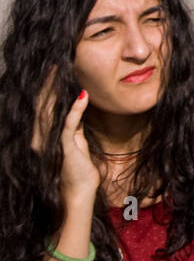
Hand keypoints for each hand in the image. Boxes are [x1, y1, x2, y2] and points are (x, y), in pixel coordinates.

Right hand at [33, 80, 99, 208]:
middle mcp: (43, 139)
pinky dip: (76, 110)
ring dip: (59, 91)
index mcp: (45, 137)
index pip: (44, 108)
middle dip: (49, 85)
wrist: (78, 195)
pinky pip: (69, 125)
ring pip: (52, 111)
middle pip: (44, 106)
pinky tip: (83, 96)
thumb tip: (77, 110)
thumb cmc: (79, 172)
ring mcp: (52, 143)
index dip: (48, 89)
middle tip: (54, 65)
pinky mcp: (65, 148)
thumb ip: (74, 128)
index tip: (53, 71)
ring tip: (62, 73)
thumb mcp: (76, 144)